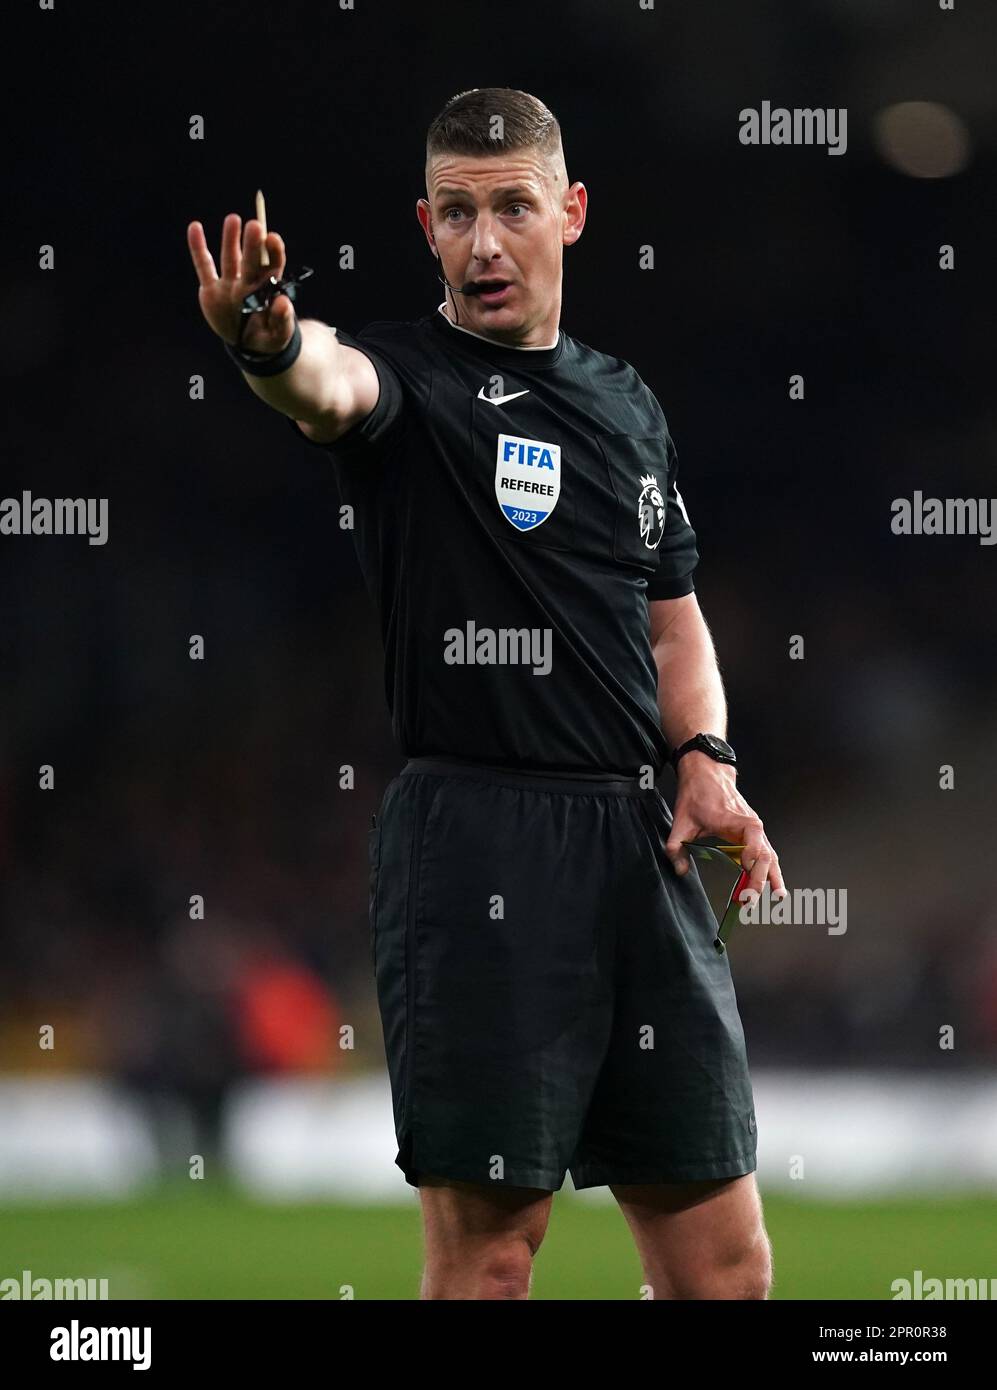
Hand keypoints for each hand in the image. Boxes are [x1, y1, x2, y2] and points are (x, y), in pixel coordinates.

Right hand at [187, 212, 294, 352]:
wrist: (248, 345)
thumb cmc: (269, 336)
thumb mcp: (278, 335)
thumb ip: (282, 321)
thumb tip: (283, 302)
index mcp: (267, 290)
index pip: (273, 266)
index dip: (274, 252)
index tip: (273, 238)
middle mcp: (249, 282)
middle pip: (251, 260)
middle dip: (253, 244)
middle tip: (255, 225)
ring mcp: (229, 284)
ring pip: (230, 258)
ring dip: (231, 239)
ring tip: (233, 219)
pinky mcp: (211, 290)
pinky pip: (204, 267)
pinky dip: (198, 248)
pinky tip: (195, 227)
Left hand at [665, 754, 785, 902]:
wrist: (707, 774)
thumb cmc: (697, 794)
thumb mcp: (681, 820)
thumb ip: (676, 846)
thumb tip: (681, 870)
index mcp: (734, 819)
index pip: (753, 835)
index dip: (752, 853)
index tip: (746, 870)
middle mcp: (750, 824)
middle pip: (765, 852)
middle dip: (761, 877)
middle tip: (751, 899)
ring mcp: (754, 829)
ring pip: (770, 854)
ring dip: (772, 876)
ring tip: (777, 897)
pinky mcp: (754, 833)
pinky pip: (767, 853)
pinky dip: (771, 869)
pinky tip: (775, 885)